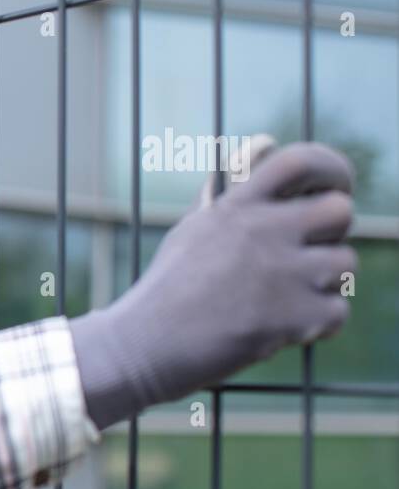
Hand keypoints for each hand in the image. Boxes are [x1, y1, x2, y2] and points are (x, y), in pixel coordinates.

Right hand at [70, 141, 356, 430]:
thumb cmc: (167, 290)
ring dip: (323, 283)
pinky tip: (284, 329)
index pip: (300, 161)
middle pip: (340, 211)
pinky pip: (337, 312)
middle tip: (307, 255)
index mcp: (237, 207)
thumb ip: (233, 190)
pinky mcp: (293, 318)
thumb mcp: (193, 229)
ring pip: (344, 263)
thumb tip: (262, 142)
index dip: (331, 169)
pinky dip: (317, 325)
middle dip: (331, 233)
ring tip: (284, 299)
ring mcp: (281, 274)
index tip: (334, 187)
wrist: (145, 346)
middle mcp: (262, 232)